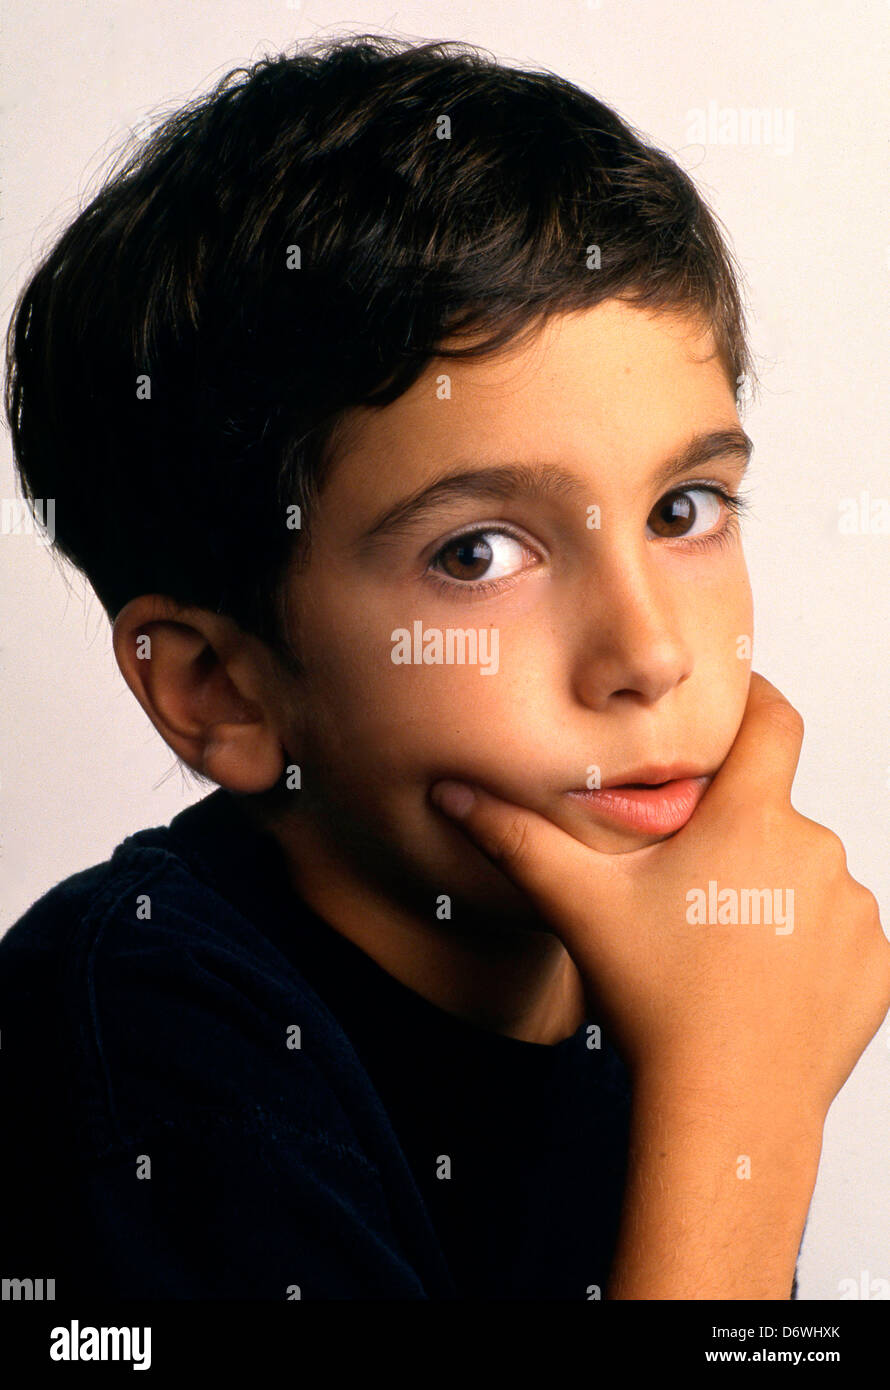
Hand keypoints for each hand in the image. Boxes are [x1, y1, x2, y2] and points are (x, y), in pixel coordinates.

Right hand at [430, 672, 889, 1129]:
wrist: (727, 1108)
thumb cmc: (657, 1002)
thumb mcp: (579, 907)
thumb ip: (515, 840)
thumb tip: (451, 794)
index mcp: (750, 821)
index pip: (774, 722)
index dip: (758, 702)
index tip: (738, 707)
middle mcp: (816, 851)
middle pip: (774, 814)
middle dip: (735, 837)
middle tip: (686, 890)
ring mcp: (853, 910)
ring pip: (806, 874)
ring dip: (770, 892)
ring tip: (718, 947)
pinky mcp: (875, 964)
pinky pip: (840, 931)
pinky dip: (806, 944)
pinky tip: (760, 983)